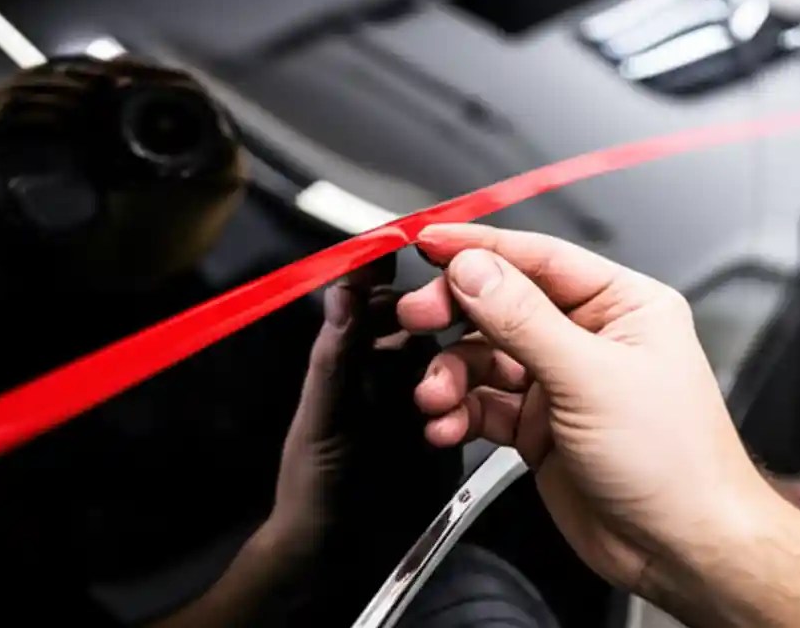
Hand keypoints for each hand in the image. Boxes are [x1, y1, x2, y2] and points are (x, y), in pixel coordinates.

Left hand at [262, 259, 457, 608]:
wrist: (338, 554)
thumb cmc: (313, 486)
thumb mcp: (324, 416)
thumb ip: (334, 355)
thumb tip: (342, 291)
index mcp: (358, 355)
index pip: (384, 298)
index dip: (404, 271)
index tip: (432, 246)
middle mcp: (395, 370)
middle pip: (434, 320)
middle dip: (450, 312)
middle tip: (468, 307)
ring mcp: (430, 399)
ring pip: (463, 356)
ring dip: (468, 362)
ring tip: (464, 379)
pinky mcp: (457, 431)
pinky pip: (481, 403)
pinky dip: (485, 401)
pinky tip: (486, 407)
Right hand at [397, 224, 776, 602]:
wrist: (681, 549)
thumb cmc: (676, 464)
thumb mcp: (591, 378)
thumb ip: (524, 320)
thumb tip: (475, 270)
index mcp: (623, 306)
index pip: (539, 258)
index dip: (480, 249)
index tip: (430, 243)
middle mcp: (591, 338)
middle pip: (503, 304)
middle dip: (456, 313)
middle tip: (418, 318)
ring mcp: (563, 383)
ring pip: (485, 358)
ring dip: (451, 374)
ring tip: (437, 395)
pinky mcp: (541, 428)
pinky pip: (483, 406)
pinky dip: (459, 413)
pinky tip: (448, 425)